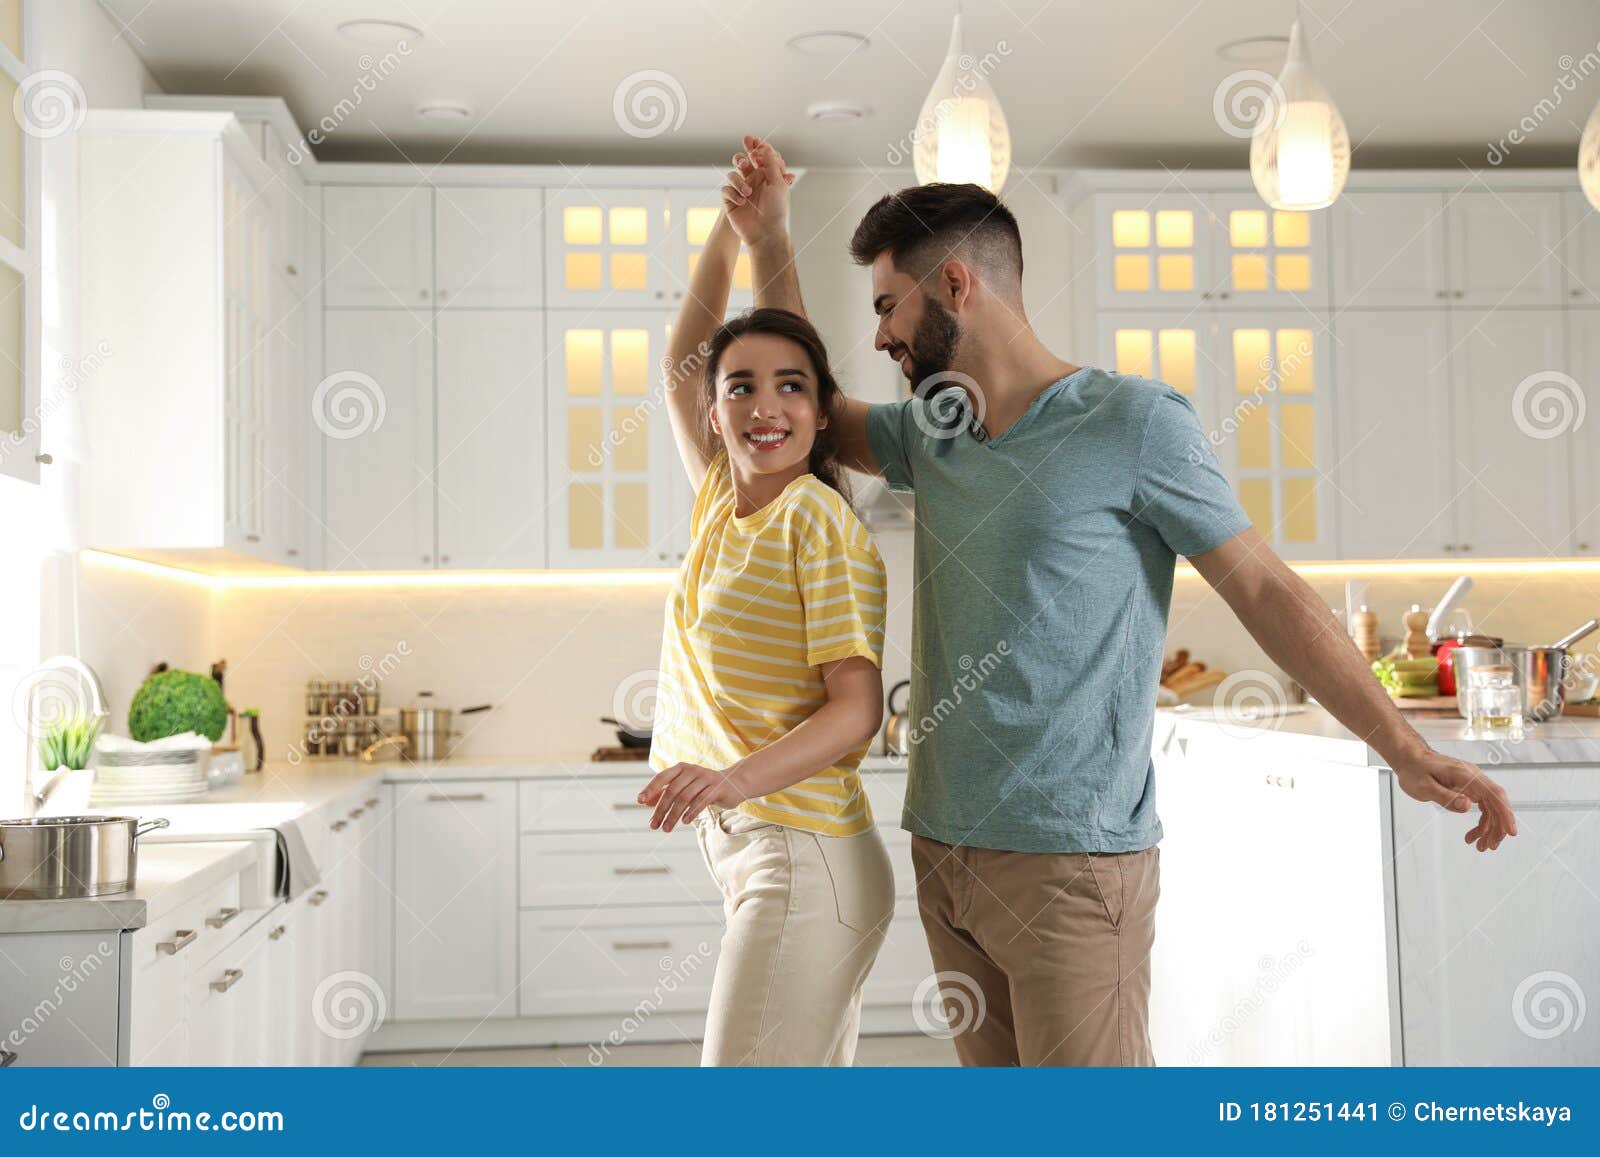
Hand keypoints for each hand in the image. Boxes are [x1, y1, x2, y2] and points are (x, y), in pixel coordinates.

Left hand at [637, 762, 745, 830]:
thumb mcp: (685, 787)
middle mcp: (692, 771)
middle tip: (653, 825)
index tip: (639, 801)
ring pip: (685, 798)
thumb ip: (665, 792)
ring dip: (673, 815)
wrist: (735, 782)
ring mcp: (706, 778)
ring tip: (666, 829)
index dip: (650, 788)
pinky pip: (702, 800)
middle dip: (661, 809)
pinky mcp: (717, 788)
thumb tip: (645, 802)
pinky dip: (692, 812)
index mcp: (682, 768)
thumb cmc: (704, 786)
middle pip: (672, 791)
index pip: (662, 777)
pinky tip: (684, 822)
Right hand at [721, 135, 793, 247]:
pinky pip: (726, 190)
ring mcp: (741, 190)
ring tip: (748, 195)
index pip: (760, 157)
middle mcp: (753, 181)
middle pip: (742, 161)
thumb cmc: (776, 210)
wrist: (765, 233)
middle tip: (744, 160)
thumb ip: (771, 164)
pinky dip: (733, 194)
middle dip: (741, 157)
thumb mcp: (778, 183)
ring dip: (739, 182)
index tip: (753, 141)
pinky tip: (742, 203)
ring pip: (732, 175)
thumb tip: (765, 147)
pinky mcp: (731, 201)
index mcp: (766, 176)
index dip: (756, 146)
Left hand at [1392, 750, 1517, 851]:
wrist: (1410, 759)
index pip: (1494, 794)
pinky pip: (1482, 808)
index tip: (1511, 832)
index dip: (1505, 813)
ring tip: (1480, 847)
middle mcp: (1474, 778)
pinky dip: (1480, 824)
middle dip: (1497, 827)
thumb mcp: (1424, 786)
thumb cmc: (1415, 769)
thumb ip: (1446, 796)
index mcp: (1466, 775)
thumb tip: (1468, 806)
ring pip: (1491, 809)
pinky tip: (1472, 836)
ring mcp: (1473, 784)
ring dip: (1489, 829)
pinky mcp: (1469, 789)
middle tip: (1489, 847)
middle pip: (1496, 804)